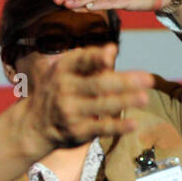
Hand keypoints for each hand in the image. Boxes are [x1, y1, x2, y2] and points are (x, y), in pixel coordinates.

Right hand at [23, 44, 151, 148]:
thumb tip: (113, 49)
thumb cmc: (57, 91)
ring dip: (125, 101)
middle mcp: (64, 89)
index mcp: (63, 69)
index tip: (110, 55)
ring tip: (145, 98)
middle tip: (148, 79)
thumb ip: (90, 60)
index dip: (95, 58)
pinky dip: (118, 126)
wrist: (33, 125)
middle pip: (98, 84)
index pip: (81, 61)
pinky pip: (101, 127)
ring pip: (102, 105)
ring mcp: (69, 111)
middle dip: (124, 82)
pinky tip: (133, 123)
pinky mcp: (76, 131)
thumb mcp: (66, 71)